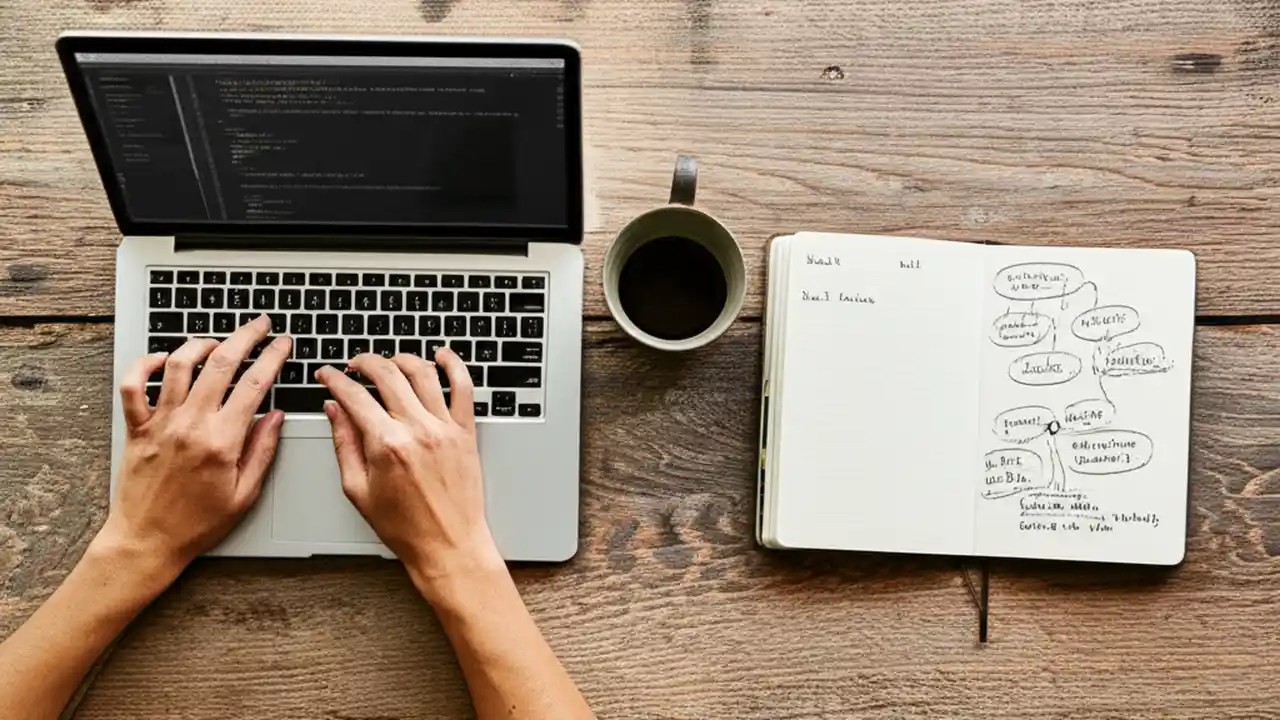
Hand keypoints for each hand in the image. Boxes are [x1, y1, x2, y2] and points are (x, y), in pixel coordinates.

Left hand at [101, 315, 289, 576]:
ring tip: (218, 341)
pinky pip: (133, 385)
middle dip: (245, 336)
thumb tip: (276, 417)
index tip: (283, 344)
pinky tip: (163, 360)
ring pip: (179, 364)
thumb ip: (263, 450)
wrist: (146, 541)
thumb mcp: (245, 494)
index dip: (273, 357)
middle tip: (259, 325)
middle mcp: (190, 425)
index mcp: (222, 441)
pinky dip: (146, 364)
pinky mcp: (137, 428)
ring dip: (202, 344)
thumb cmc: (196, 524)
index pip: (255, 384)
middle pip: (221, 363)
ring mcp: (160, 423)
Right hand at [316, 348, 502, 602]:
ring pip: (422, 372)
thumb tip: (334, 409)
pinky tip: (442, 355)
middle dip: (364, 362)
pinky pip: (464, 387)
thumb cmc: (404, 526)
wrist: (448, 544)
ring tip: (388, 362)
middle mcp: (417, 429)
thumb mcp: (358, 489)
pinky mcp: (466, 432)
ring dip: (401, 359)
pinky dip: (454, 365)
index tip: (327, 374)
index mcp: (386, 444)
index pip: (354, 395)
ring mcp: (445, 428)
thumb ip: (344, 444)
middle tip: (354, 365)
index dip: (335, 379)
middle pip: (387, 374)